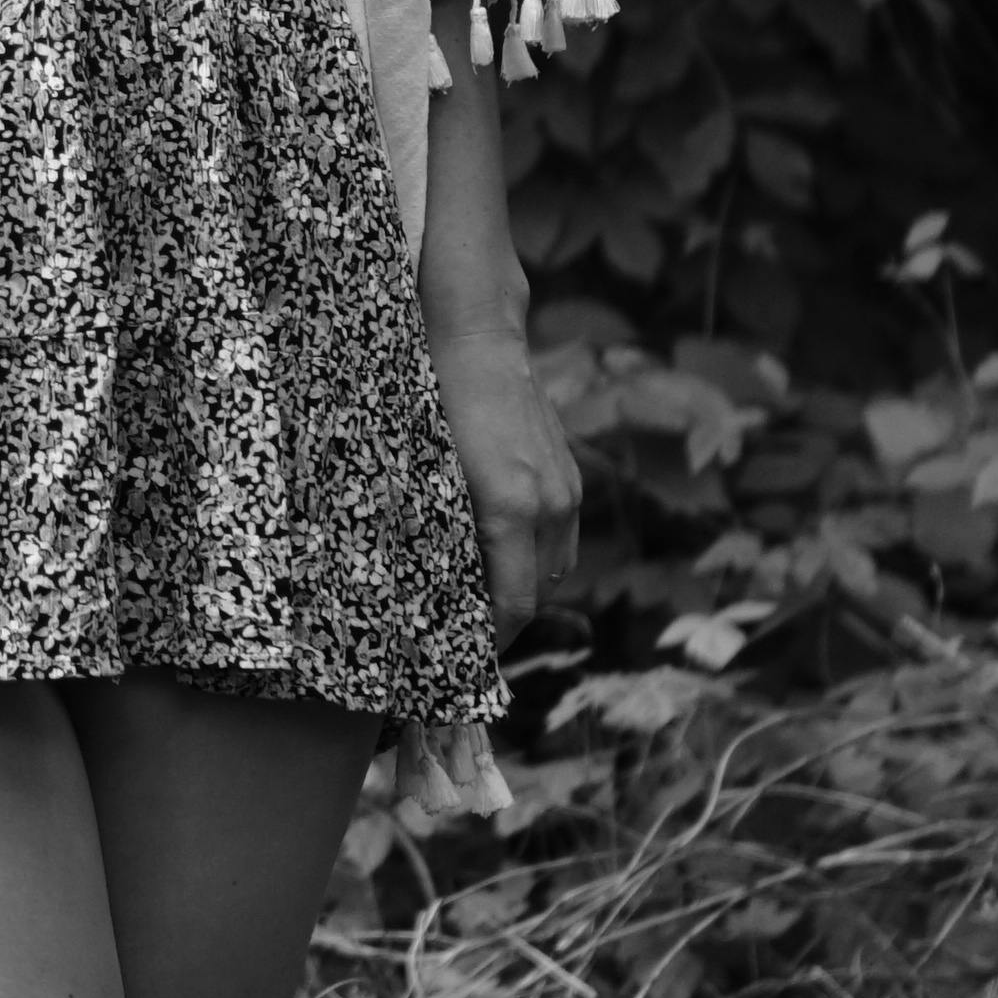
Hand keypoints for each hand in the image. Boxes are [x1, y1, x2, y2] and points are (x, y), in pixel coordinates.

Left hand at [425, 313, 582, 644]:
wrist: (478, 339)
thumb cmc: (438, 400)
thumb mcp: (426, 473)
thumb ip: (437, 531)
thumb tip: (429, 586)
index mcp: (512, 510)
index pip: (513, 605)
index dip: (490, 641)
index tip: (463, 657)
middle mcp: (550, 506)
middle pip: (539, 594)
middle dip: (505, 621)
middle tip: (465, 636)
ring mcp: (567, 489)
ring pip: (556, 568)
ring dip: (525, 590)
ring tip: (483, 599)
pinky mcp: (570, 475)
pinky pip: (562, 538)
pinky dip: (538, 559)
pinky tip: (504, 556)